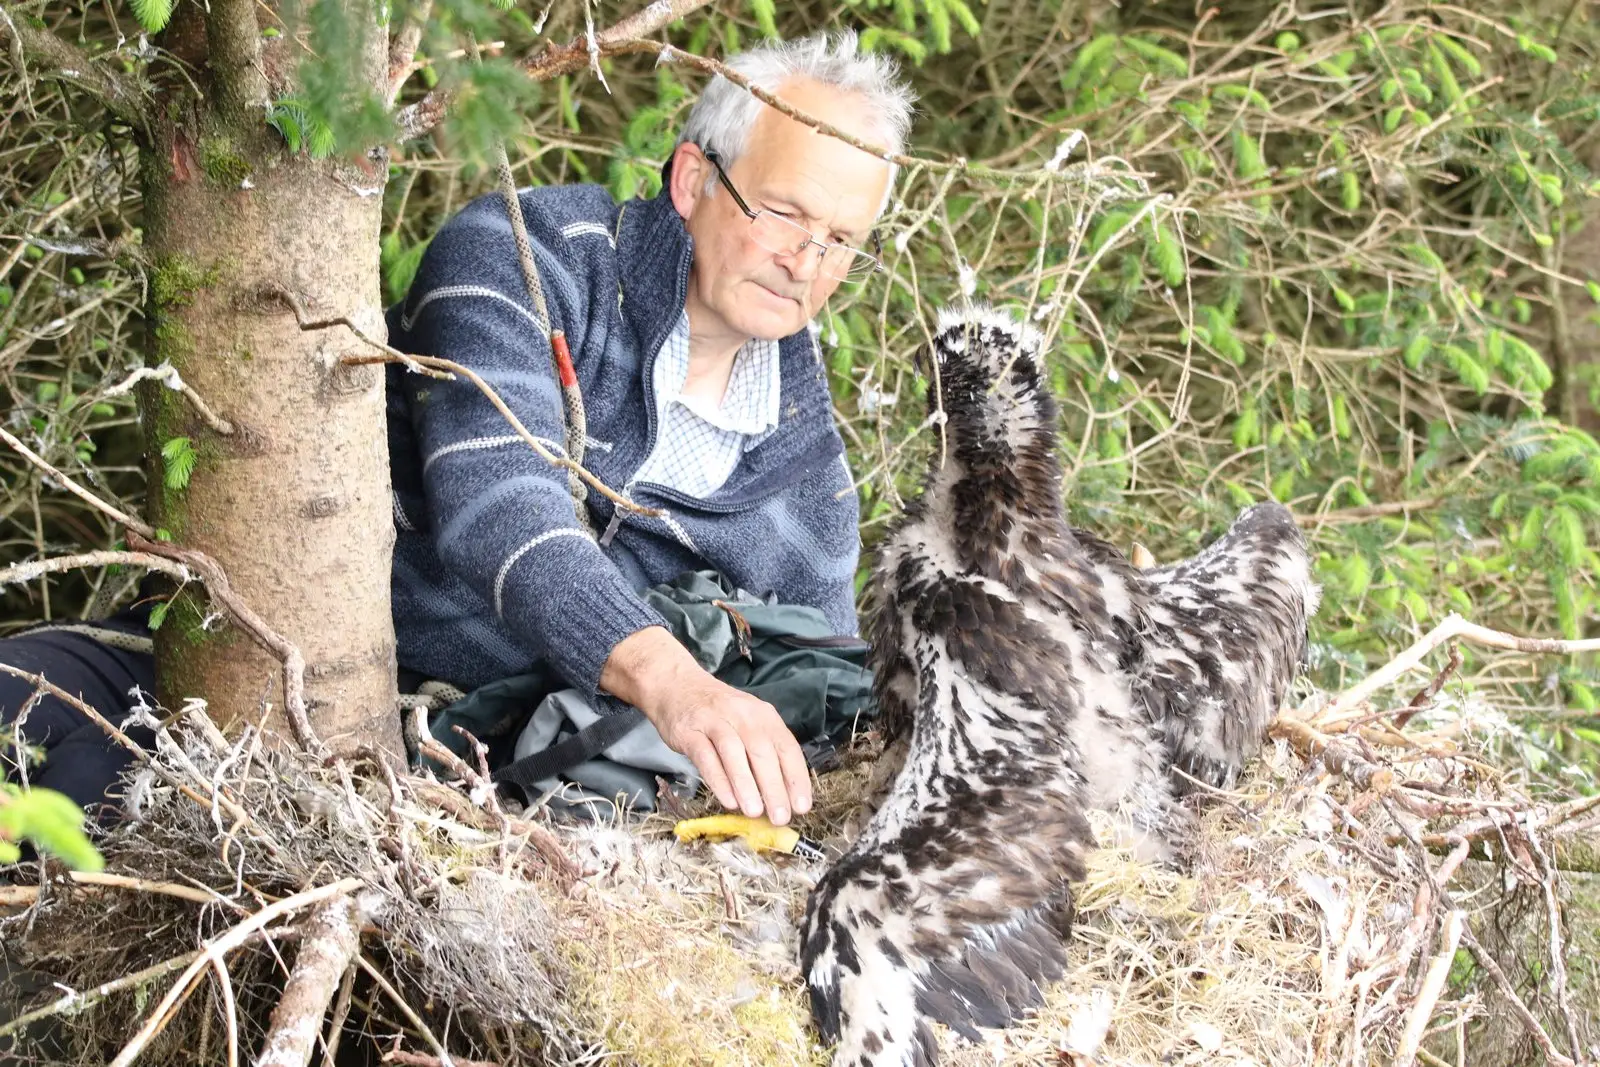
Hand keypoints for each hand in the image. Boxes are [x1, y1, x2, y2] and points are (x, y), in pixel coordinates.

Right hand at [600, 626, 811, 824]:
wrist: (677, 686)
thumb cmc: (719, 713)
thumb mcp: (748, 724)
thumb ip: (763, 754)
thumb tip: (780, 796)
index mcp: (764, 716)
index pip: (787, 748)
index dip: (796, 778)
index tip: (802, 806)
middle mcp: (743, 715)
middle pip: (763, 752)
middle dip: (774, 787)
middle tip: (780, 816)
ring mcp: (715, 721)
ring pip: (734, 753)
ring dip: (747, 784)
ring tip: (755, 812)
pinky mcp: (690, 731)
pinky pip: (706, 757)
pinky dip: (718, 780)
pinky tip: (728, 800)